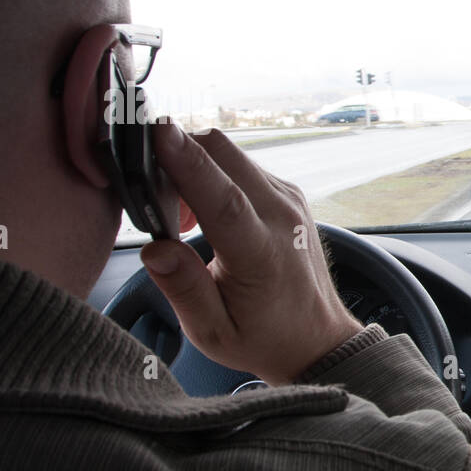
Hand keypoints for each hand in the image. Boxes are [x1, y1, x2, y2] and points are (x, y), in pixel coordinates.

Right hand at [138, 119, 363, 384]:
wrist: (316, 339)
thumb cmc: (262, 338)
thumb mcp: (212, 332)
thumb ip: (183, 289)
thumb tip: (154, 250)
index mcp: (261, 255)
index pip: (224, 199)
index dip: (188, 162)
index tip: (157, 132)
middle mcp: (282, 218)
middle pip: (223, 154)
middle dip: (177, 153)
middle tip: (154, 195)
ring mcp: (289, 201)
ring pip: (230, 153)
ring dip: (194, 165)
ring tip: (183, 217)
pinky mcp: (288, 194)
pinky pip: (242, 164)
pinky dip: (213, 173)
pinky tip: (205, 214)